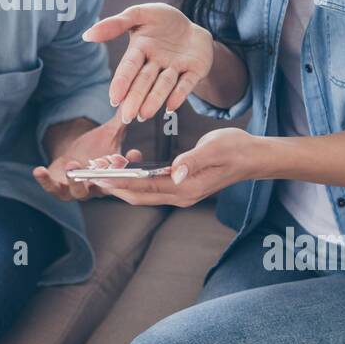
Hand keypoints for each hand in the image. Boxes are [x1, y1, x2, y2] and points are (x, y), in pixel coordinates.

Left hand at [32, 114, 143, 200]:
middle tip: (100, 163)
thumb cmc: (95, 149)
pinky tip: (38, 170)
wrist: (73, 159)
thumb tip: (131, 102)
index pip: (127, 171)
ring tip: (72, 165)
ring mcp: (77, 190)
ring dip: (75, 180)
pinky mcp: (59, 188)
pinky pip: (52, 188)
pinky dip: (45, 180)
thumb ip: (121, 121)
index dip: (131, 163)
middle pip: (102, 186)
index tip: (133, 152)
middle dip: (101, 175)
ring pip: (78, 191)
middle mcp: (98, 186)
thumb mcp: (109, 134)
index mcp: (114, 175)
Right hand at [82, 3, 213, 123]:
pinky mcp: (194, 71)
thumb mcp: (140, 14)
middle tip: (128, 116)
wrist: (193, 27)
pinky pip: (187, 83)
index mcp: (140, 50)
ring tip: (145, 115)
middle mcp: (156, 63)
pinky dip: (179, 94)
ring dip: (154, 99)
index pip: (129, 67)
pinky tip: (171, 106)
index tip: (114, 99)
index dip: (122, 82)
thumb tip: (87, 35)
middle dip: (136, 97)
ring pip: (164, 85)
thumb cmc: (163, 21)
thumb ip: (116, 24)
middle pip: (144, 81)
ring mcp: (176, 68)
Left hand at [88, 127, 264, 207]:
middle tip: (90, 172)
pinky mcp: (181, 187)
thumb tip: (174, 172)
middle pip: (138, 195)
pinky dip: (133, 180)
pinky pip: (151, 188)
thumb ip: (193, 160)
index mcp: (185, 188)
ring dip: (121, 183)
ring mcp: (180, 193)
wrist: (253, 157)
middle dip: (113, 185)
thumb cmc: (236, 148)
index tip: (99, 175)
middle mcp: (180, 195)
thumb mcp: (215, 148)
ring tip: (101, 169)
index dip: (119, 181)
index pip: (144, 187)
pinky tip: (124, 168)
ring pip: (142, 193)